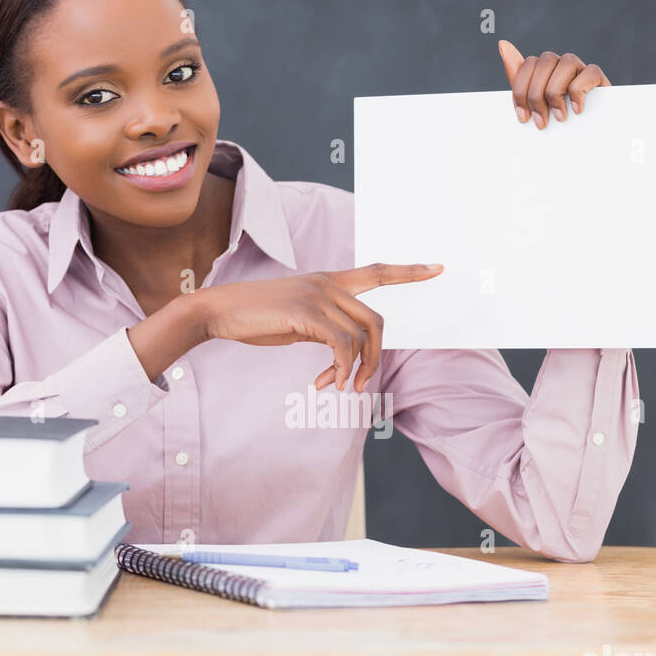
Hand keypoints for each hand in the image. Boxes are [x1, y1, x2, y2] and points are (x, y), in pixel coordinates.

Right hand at [200, 262, 443, 391]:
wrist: (219, 311)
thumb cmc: (255, 319)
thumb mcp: (297, 321)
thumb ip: (324, 328)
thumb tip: (344, 352)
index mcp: (328, 281)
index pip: (376, 272)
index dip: (409, 271)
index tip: (437, 268)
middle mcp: (327, 283)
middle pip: (375, 320)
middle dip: (376, 357)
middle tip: (362, 385)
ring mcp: (317, 295)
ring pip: (360, 337)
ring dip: (355, 369)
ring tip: (339, 387)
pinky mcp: (306, 312)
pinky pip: (341, 345)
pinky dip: (341, 369)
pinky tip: (329, 383)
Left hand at [498, 40, 610, 127]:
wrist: (587, 138)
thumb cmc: (557, 120)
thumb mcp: (533, 104)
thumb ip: (518, 78)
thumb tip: (502, 44)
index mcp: (544, 70)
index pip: (527, 64)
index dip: (521, 90)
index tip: (523, 117)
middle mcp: (561, 64)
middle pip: (544, 63)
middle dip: (537, 96)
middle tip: (541, 122)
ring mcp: (580, 68)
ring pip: (566, 63)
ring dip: (557, 93)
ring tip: (560, 117)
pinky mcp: (598, 77)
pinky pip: (588, 72)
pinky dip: (578, 92)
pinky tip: (577, 110)